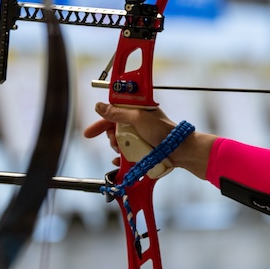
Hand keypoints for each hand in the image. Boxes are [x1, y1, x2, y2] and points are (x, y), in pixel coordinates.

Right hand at [84, 102, 215, 178]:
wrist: (179, 150)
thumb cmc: (162, 131)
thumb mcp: (138, 118)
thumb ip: (118, 113)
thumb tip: (99, 106)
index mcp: (138, 111)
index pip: (115, 112)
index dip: (102, 121)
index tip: (90, 133)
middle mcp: (139, 123)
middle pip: (115, 129)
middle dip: (111, 136)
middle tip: (114, 142)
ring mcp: (141, 136)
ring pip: (121, 142)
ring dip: (117, 147)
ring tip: (121, 150)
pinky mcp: (144, 149)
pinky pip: (127, 153)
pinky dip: (122, 158)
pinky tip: (119, 161)